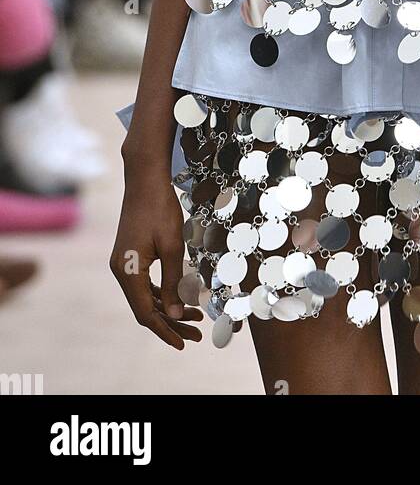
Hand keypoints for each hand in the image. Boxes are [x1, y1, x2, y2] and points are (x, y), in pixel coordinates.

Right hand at [110, 169, 203, 350]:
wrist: (145, 178)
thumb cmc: (160, 208)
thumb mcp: (171, 247)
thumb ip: (173, 282)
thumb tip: (176, 314)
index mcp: (128, 271)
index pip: (145, 313)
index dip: (165, 330)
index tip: (184, 342)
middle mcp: (120, 270)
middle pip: (144, 307)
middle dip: (170, 322)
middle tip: (196, 334)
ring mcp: (123, 262)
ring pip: (144, 296)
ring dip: (167, 308)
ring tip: (194, 317)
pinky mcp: (129, 255)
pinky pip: (143, 283)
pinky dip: (160, 293)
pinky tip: (179, 297)